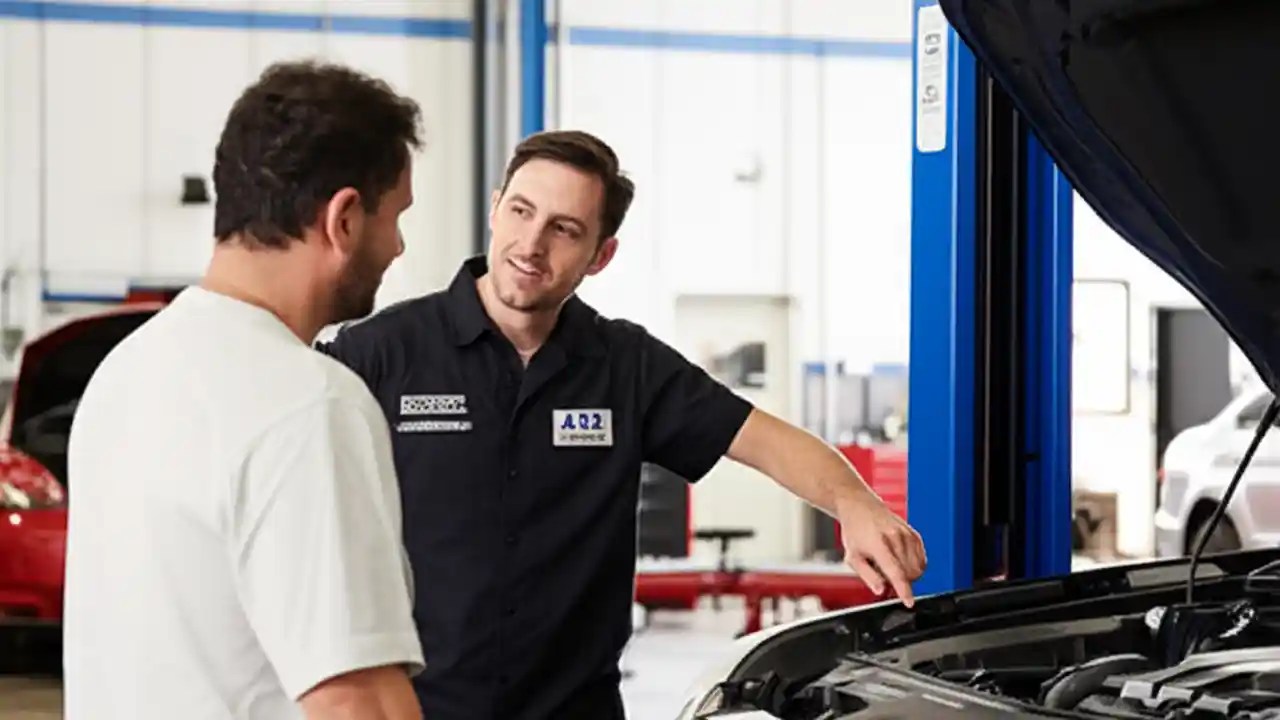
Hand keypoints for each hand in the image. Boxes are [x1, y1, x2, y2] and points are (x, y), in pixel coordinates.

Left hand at [835, 491, 926, 606]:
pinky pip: (923, 559)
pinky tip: (901, 561)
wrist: (860, 507)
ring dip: (908, 574)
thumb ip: (867, 576)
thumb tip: (881, 590)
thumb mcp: (852, 557)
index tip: (909, 602)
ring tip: (891, 565)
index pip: (895, 572)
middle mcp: (895, 537)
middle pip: (910, 573)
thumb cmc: (855, 531)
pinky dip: (915, 566)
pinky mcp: (914, 534)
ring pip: (918, 568)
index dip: (904, 590)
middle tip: (884, 574)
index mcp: (878, 544)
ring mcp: (907, 534)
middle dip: (900, 582)